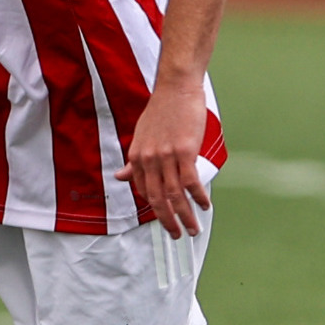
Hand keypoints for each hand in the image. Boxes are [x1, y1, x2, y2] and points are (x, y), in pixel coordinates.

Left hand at [114, 86, 212, 237]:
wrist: (176, 88)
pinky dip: (198, 197)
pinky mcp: (185, 151)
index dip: (155, 208)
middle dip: (168, 222)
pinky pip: (191, 182)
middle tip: (178, 236)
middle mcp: (149, 159)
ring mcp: (166, 156)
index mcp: (137, 157)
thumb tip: (120, 177)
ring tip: (194, 229)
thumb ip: (134, 161)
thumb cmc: (161, 110)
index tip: (166, 219)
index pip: (144, 191)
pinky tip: (204, 205)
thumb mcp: (141, 136)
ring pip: (175, 195)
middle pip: (158, 200)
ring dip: (186, 216)